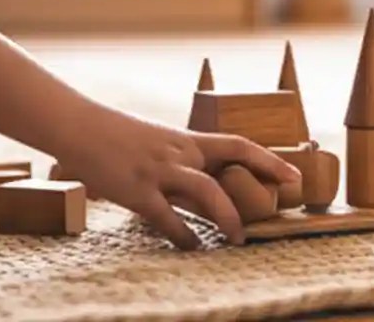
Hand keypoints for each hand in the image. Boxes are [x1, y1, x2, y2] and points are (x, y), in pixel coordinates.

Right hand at [0, 15, 300, 248]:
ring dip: (227, 218)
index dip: (270, 159)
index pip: (239, 144)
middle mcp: (180, 153)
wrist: (78, 125)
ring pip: (207, 192)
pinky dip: (184, 236)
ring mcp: (159, 171)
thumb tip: (204, 191)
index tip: (295, 175)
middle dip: (259, 188)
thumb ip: (182, 165)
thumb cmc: (118, 136)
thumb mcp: (157, 144)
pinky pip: (167, 218)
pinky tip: (194, 249)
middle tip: (278, 213)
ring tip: (237, 240)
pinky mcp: (136, 191)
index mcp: (187, 140)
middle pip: (232, 166)